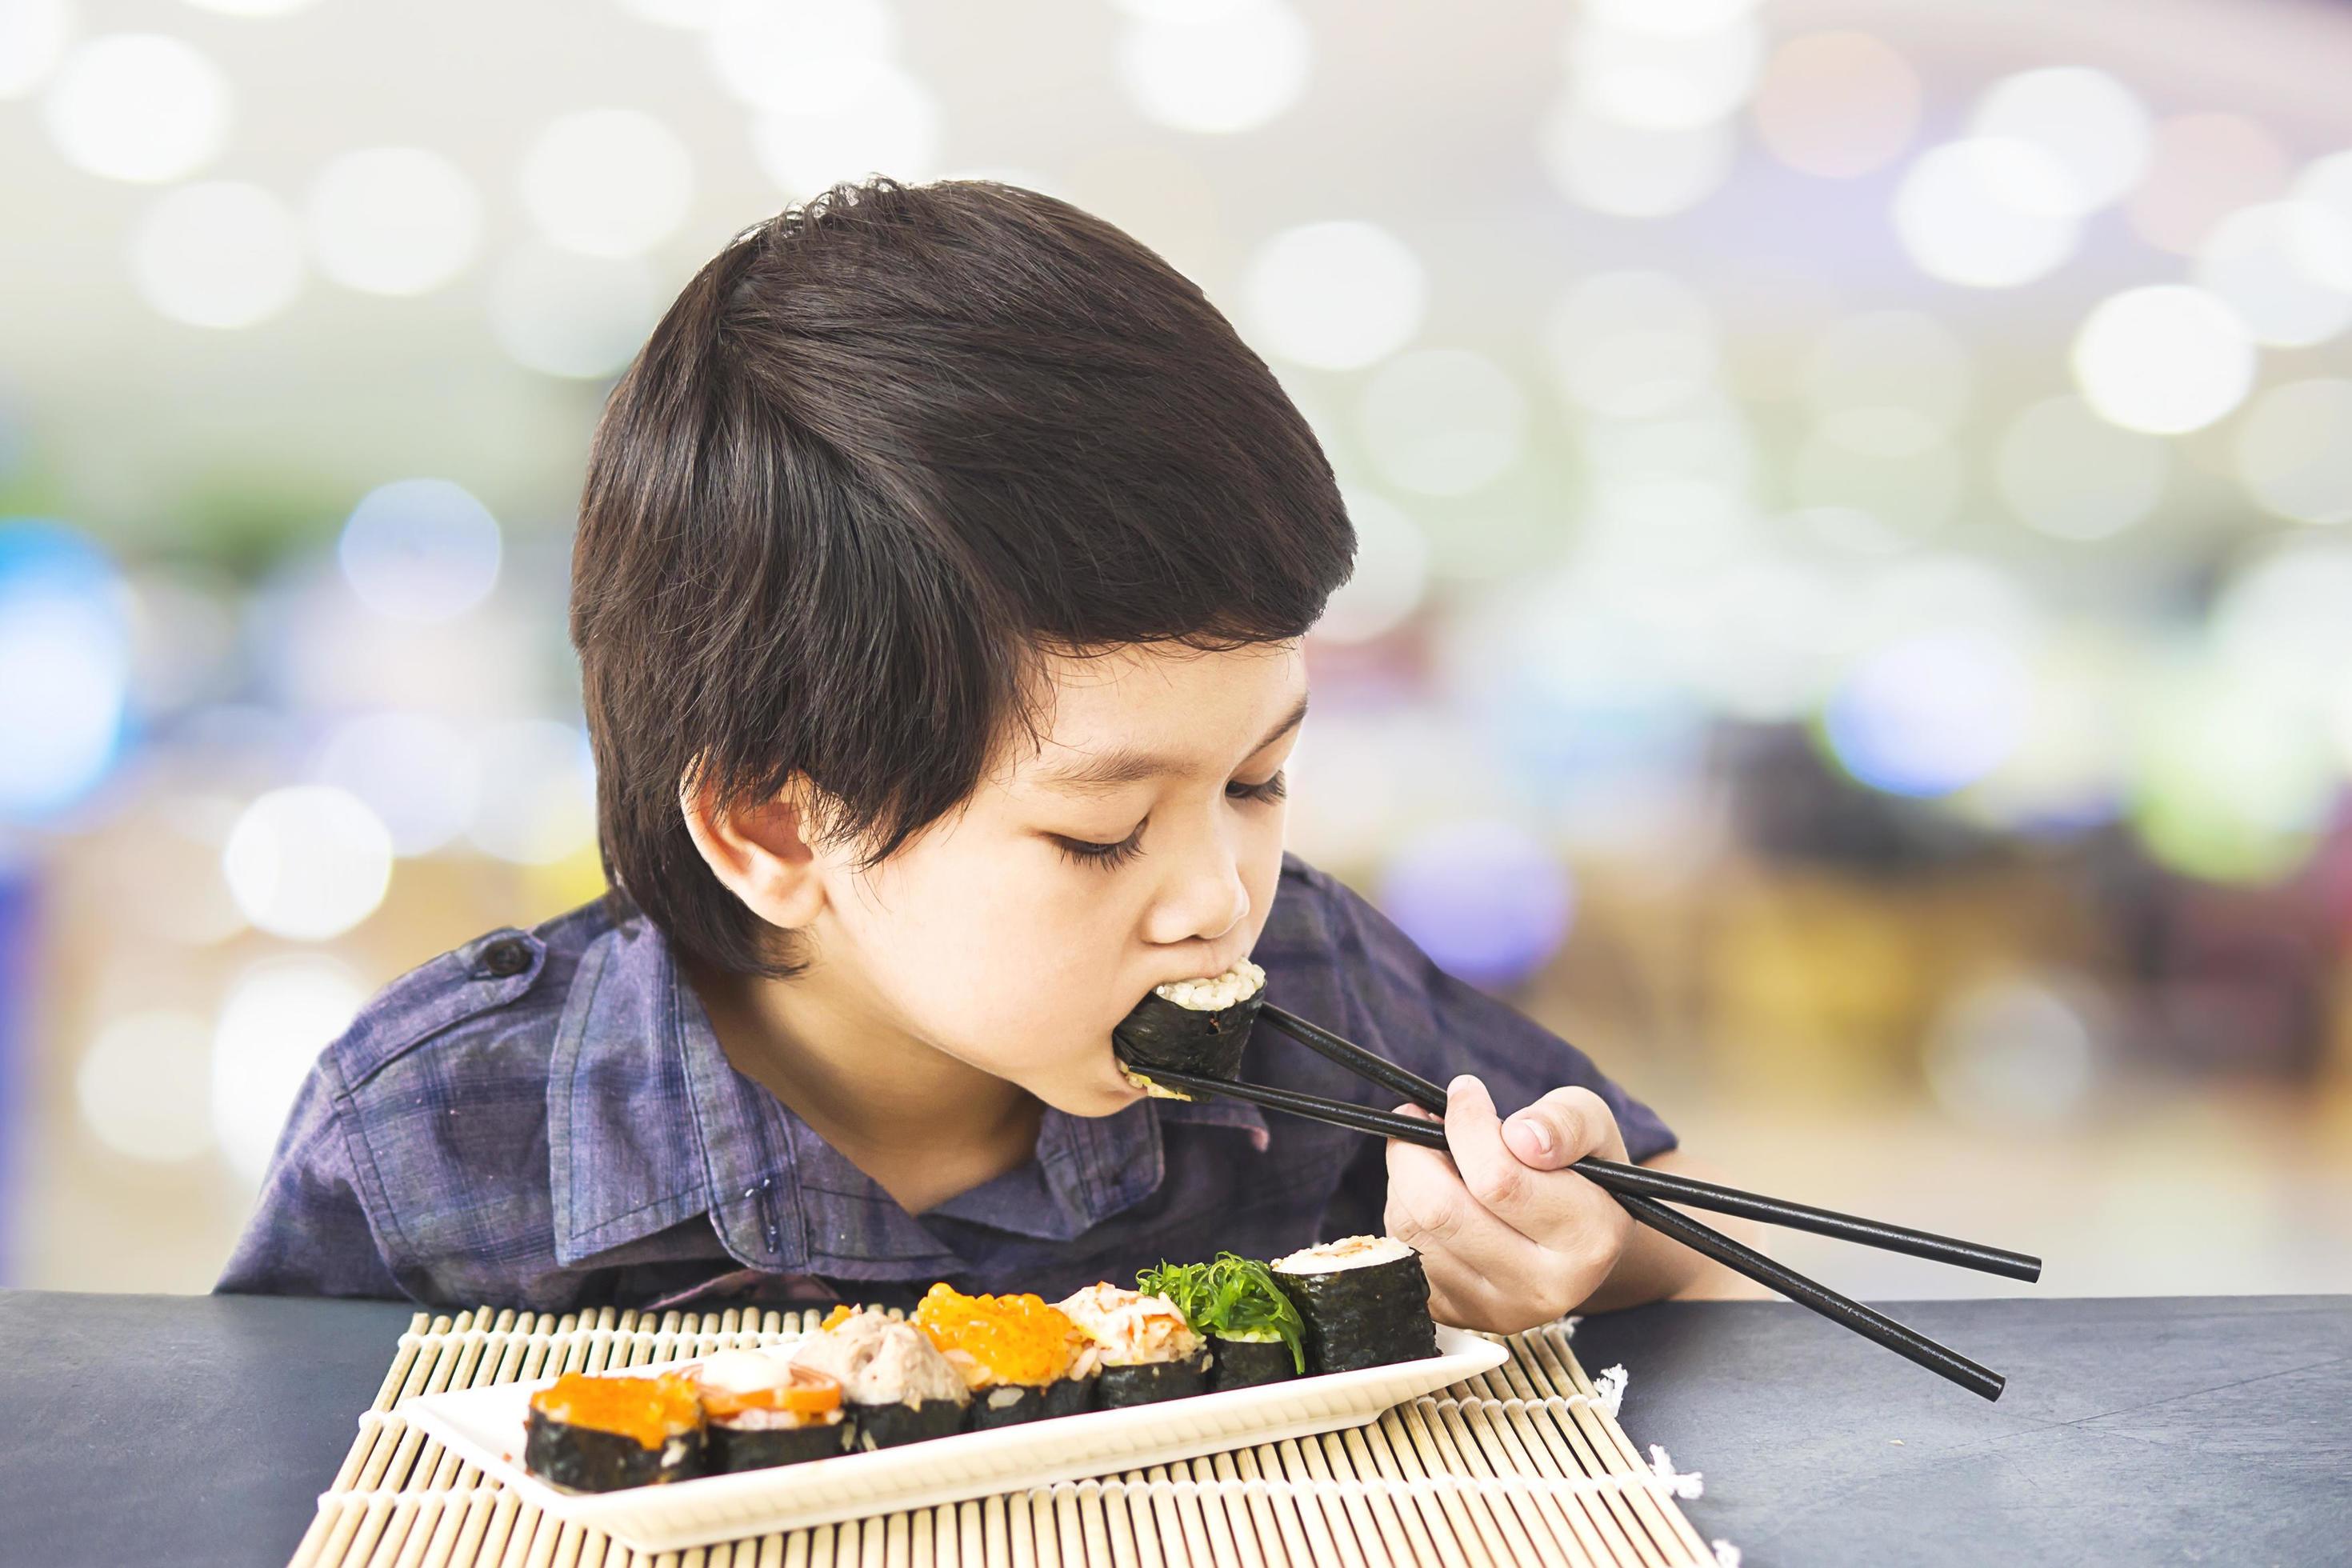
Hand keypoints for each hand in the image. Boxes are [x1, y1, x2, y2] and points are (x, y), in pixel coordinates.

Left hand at [1382, 1074, 1635, 1333]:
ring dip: (1408, 1175)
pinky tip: (1433, 1191)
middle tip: (1423, 1116)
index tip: (1464, 1091)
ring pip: (1412, 1228)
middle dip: (1416, 1148)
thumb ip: (1565, 1121)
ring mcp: (1496, 1310)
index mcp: (1589, 1241)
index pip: (1499, 1180)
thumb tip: (1521, 1137)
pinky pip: (1401, 1250)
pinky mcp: (1456, 1314)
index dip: (1468, 1124)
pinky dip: (1404, 1207)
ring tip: (1433, 1153)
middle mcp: (1545, 1289)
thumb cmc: (1583, 1170)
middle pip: (1441, 1210)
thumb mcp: (1594, 1125)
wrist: (1575, 1237)